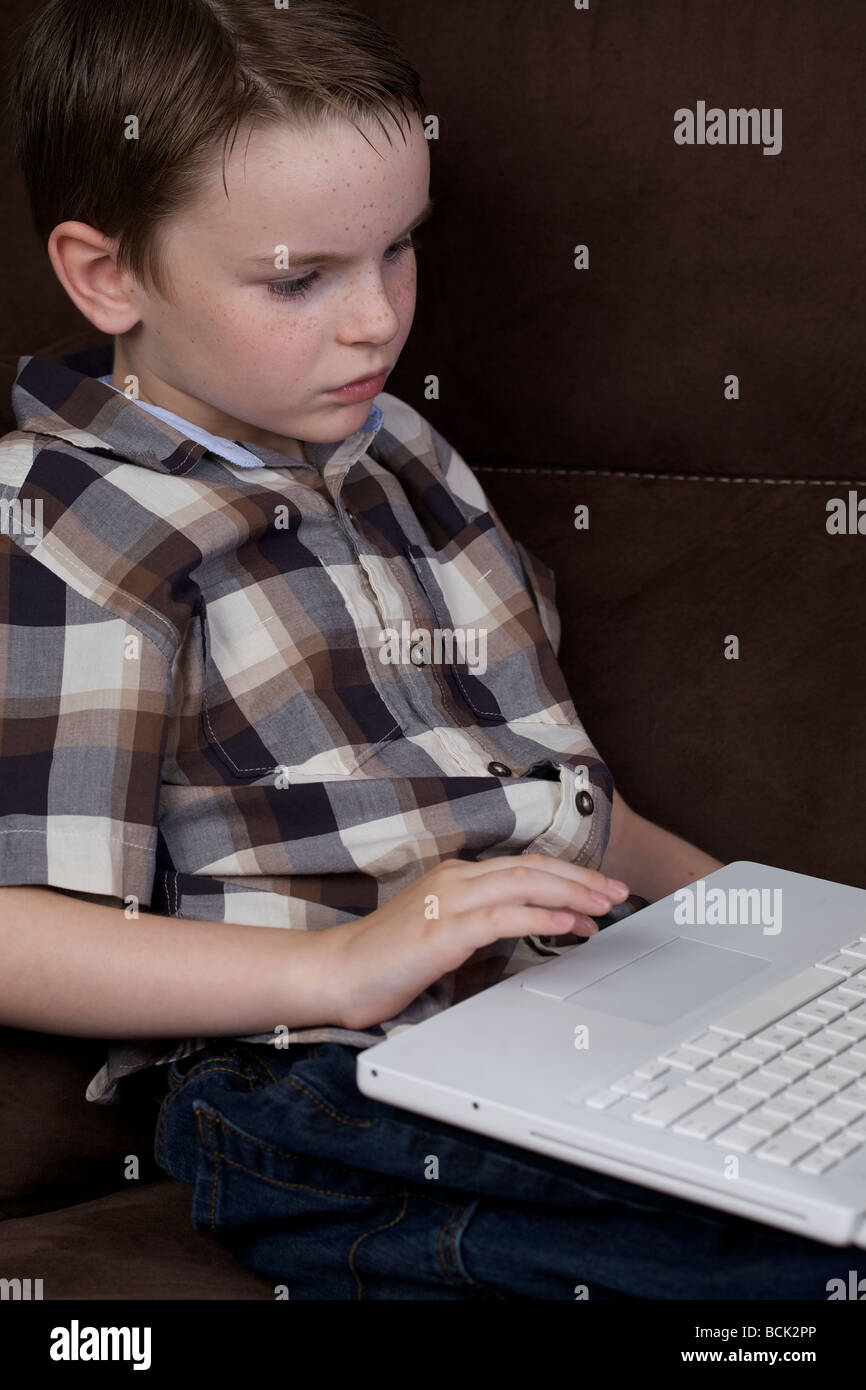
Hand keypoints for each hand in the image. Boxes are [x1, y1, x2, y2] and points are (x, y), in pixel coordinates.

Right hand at [320, 854, 629, 1030]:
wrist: (336, 974)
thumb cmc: (386, 960)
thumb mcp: (442, 932)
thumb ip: (480, 922)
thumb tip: (530, 927)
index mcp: (455, 876)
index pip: (525, 865)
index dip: (568, 874)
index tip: (601, 888)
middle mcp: (454, 879)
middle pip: (532, 867)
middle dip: (582, 879)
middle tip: (619, 893)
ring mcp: (447, 902)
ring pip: (524, 883)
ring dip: (571, 893)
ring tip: (604, 907)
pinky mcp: (442, 931)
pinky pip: (502, 917)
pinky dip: (541, 916)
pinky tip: (567, 924)